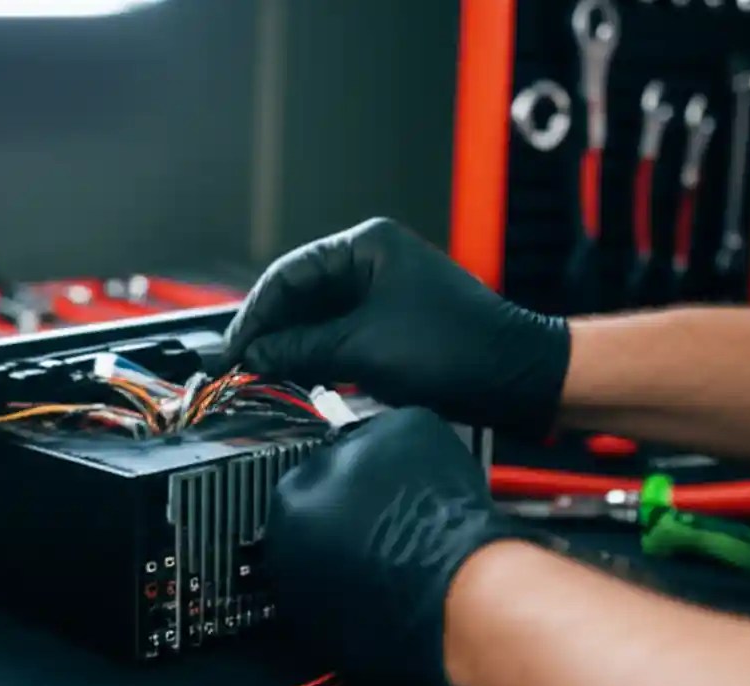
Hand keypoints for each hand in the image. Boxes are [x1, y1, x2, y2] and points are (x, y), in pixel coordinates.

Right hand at [220, 217, 570, 435]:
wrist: (515, 376)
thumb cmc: (452, 350)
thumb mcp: (361, 350)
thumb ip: (299, 349)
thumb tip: (253, 355)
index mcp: (367, 244)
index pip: (290, 273)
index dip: (256, 313)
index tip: (235, 346)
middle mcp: (373, 258)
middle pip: (301, 293)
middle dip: (272, 330)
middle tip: (243, 363)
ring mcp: (384, 288)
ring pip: (318, 315)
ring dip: (293, 344)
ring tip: (266, 372)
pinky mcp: (392, 319)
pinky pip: (340, 331)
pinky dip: (318, 352)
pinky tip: (300, 374)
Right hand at [264, 407, 543, 685]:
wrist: (458, 596)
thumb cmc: (394, 619)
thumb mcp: (319, 612)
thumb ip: (303, 573)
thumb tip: (307, 566)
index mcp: (288, 510)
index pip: (290, 504)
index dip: (317, 522)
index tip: (335, 533)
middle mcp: (319, 467)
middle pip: (327, 472)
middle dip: (347, 495)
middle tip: (374, 523)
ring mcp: (366, 442)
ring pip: (366, 450)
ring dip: (381, 472)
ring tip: (410, 507)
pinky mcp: (409, 426)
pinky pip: (407, 436)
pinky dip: (418, 455)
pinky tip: (430, 488)